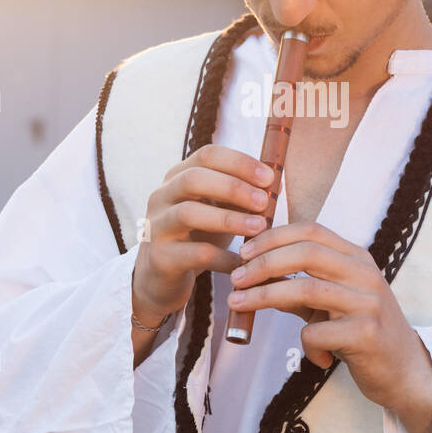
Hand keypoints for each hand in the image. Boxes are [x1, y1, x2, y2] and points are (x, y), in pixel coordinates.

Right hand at [131, 144, 276, 324]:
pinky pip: (194, 254)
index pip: (207, 155)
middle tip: (264, 201)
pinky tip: (243, 261)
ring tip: (259, 227)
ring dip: (229, 219)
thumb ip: (239, 195)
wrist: (161, 277)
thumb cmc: (197, 237)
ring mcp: (157, 226)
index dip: (240, 163)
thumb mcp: (217, 210)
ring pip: (189, 213)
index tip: (269, 177)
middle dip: (233, 187)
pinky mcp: (160, 257)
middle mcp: (162, 196)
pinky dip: (223, 257)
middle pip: (194, 179)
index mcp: (178, 177)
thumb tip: (274, 182)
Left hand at [225, 219, 431, 414]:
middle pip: (306, 253)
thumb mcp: (332, 304)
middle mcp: (365, 274)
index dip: (273, 236)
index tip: (244, 252)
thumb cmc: (363, 334)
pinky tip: (316, 357)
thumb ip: (300, 288)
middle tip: (235, 278)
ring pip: (306, 290)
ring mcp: (369, 302)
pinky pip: (318, 333)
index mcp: (357, 258)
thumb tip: (254, 275)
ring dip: (265, 297)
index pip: (312, 230)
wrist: (406, 371)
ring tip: (239, 305)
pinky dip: (306, 345)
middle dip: (263, 263)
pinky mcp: (368, 334)